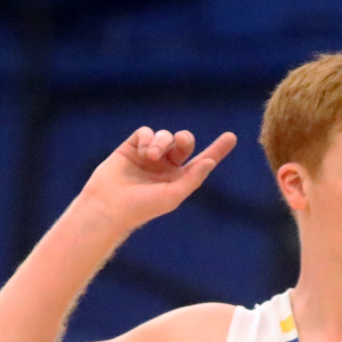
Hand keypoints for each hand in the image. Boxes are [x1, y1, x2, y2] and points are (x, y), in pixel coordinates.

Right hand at [76, 127, 237, 231]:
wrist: (109, 206)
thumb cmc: (142, 208)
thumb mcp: (172, 196)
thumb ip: (193, 178)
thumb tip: (211, 161)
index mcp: (179, 179)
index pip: (202, 161)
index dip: (217, 149)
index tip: (232, 137)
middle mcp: (166, 166)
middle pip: (184, 142)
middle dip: (185, 139)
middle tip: (181, 142)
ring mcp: (148, 156)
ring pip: (164, 136)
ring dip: (161, 142)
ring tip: (151, 156)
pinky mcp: (131, 148)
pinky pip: (146, 133)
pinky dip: (147, 139)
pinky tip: (142, 152)